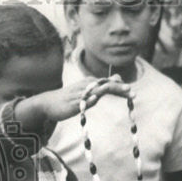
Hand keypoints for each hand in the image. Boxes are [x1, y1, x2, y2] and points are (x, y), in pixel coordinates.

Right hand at [18, 76, 133, 134]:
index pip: (109, 83)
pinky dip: (88, 99)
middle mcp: (86, 86)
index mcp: (91, 83)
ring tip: (120, 93)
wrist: (48, 103)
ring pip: (96, 91)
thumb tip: (118, 77)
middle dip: (120, 89)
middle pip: (106, 86)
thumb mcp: (87, 90)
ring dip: (109, 91)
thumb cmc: (70, 97)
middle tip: (133, 93)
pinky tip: (95, 99)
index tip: (133, 94)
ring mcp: (79, 95)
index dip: (121, 88)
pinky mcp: (72, 103)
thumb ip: (102, 85)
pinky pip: (82, 101)